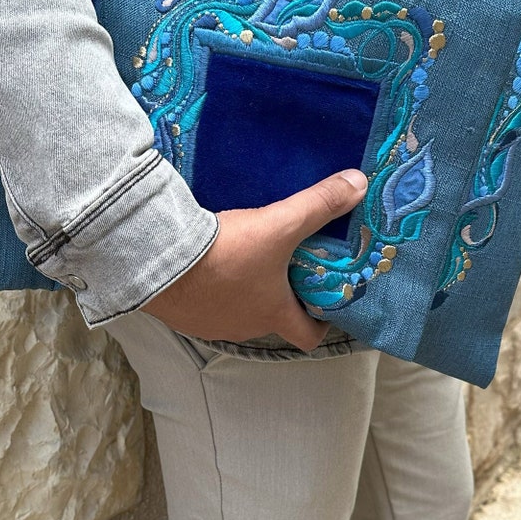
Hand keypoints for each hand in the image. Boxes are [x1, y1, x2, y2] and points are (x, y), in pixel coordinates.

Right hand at [142, 168, 367, 349]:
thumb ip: (320, 204)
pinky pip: (205, 306)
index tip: (324, 302)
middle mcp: (246, 327)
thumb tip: (360, 183)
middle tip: (286, 267)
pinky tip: (208, 264)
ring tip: (245, 259)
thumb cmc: (228, 253)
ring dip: (244, 292)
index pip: (308, 336)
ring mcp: (211, 325)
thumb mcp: (280, 223)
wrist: (160, 261)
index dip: (320, 322)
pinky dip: (212, 290)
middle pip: (273, 319)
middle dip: (281, 297)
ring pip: (238, 312)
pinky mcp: (183, 316)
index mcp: (275, 314)